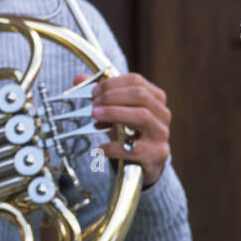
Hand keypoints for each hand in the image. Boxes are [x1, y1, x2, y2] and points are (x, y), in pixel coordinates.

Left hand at [75, 72, 171, 187]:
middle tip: (93, 105)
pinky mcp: (157, 154)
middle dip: (111, 97)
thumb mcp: (113, 111)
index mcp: (154, 98)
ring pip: (143, 116)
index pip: (136, 81)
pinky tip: (100, 148)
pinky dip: (114, 147)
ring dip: (114, 114)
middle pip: (140, 95)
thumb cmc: (127, 131)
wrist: (142, 162)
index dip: (112, 84)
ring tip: (95, 117)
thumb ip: (98, 95)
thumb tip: (79, 78)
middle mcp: (162, 113)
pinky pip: (136, 149)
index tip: (93, 92)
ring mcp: (161, 134)